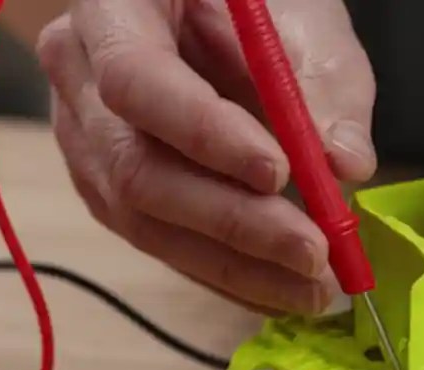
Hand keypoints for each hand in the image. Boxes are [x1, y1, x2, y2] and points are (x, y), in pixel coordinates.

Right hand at [37, 0, 375, 314]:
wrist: (206, 13)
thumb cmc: (252, 3)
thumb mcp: (298, 15)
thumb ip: (324, 82)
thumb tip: (345, 165)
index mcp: (112, 9)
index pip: (135, 79)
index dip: (202, 133)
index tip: (277, 170)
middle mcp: (78, 76)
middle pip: (136, 168)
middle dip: (232, 221)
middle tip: (313, 251)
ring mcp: (85, 140)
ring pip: (144, 220)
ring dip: (235, 265)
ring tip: (310, 287)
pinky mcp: (108, 188)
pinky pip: (160, 241)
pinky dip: (224, 272)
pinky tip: (280, 288)